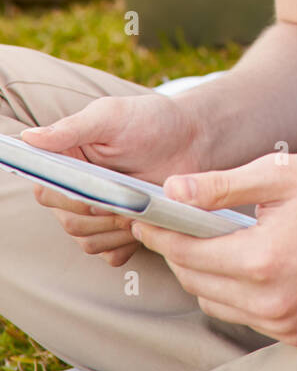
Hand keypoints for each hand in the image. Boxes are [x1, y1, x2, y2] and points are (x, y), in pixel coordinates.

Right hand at [21, 92, 205, 265]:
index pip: (47, 191)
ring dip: (117, 228)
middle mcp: (76, 191)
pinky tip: (146, 222)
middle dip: (102, 213)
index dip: (69, 196)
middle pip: (69, 222)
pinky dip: (128, 243)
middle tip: (131, 195)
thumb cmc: (150, 120)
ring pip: (88, 242)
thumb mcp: (111, 115)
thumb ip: (72, 128)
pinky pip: (111, 254)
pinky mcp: (118, 231)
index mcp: (66, 162)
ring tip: (142, 204)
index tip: (97, 188)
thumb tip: (30, 138)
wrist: (192, 138)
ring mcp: (97, 215)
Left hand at [131, 151, 296, 344]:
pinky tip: (244, 260)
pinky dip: (232, 291)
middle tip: (173, 221)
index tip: (143, 216)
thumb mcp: (280, 174)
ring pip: (215, 302)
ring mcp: (286, 323)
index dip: (160, 233)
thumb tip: (172, 191)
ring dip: (204, 273)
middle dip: (179, 250)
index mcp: (264, 260)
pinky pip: (244, 315)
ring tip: (210, 238)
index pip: (189, 252)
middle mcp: (272, 302)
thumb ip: (221, 187)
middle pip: (196, 281)